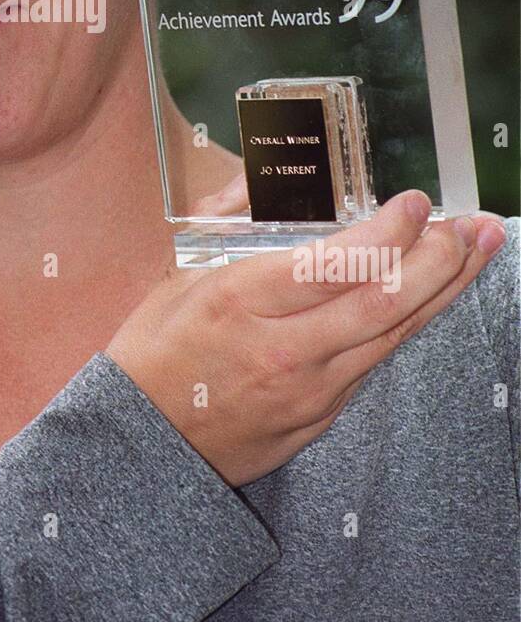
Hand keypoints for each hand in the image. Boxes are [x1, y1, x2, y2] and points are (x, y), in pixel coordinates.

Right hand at [105, 191, 505, 487]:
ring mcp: (309, 389)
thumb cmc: (156, 353)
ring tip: (477, 250)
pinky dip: (408, 324)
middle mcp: (284, 348)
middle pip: (384, 301)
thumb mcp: (181, 276)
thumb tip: (261, 177)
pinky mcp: (321, 416)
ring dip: (445, 289)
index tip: (415, 203)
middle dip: (440, 257)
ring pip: (394, 334)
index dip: (389, 231)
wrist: (143, 444)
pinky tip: (432, 297)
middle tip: (469, 224)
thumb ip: (231, 227)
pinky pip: (374, 363)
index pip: (337, 264)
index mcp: (242, 301)